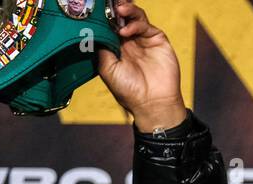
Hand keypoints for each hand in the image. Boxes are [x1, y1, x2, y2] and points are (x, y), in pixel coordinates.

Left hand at [96, 1, 186, 132]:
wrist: (152, 103)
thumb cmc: (129, 91)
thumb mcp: (106, 68)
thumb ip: (101, 46)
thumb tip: (95, 28)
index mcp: (116, 46)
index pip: (109, 24)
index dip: (104, 15)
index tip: (96, 6)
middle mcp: (129, 41)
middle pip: (121, 16)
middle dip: (115, 7)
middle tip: (109, 2)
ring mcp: (144, 40)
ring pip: (134, 16)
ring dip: (126, 10)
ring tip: (119, 9)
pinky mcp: (158, 40)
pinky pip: (145, 25)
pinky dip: (135, 24)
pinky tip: (126, 31)